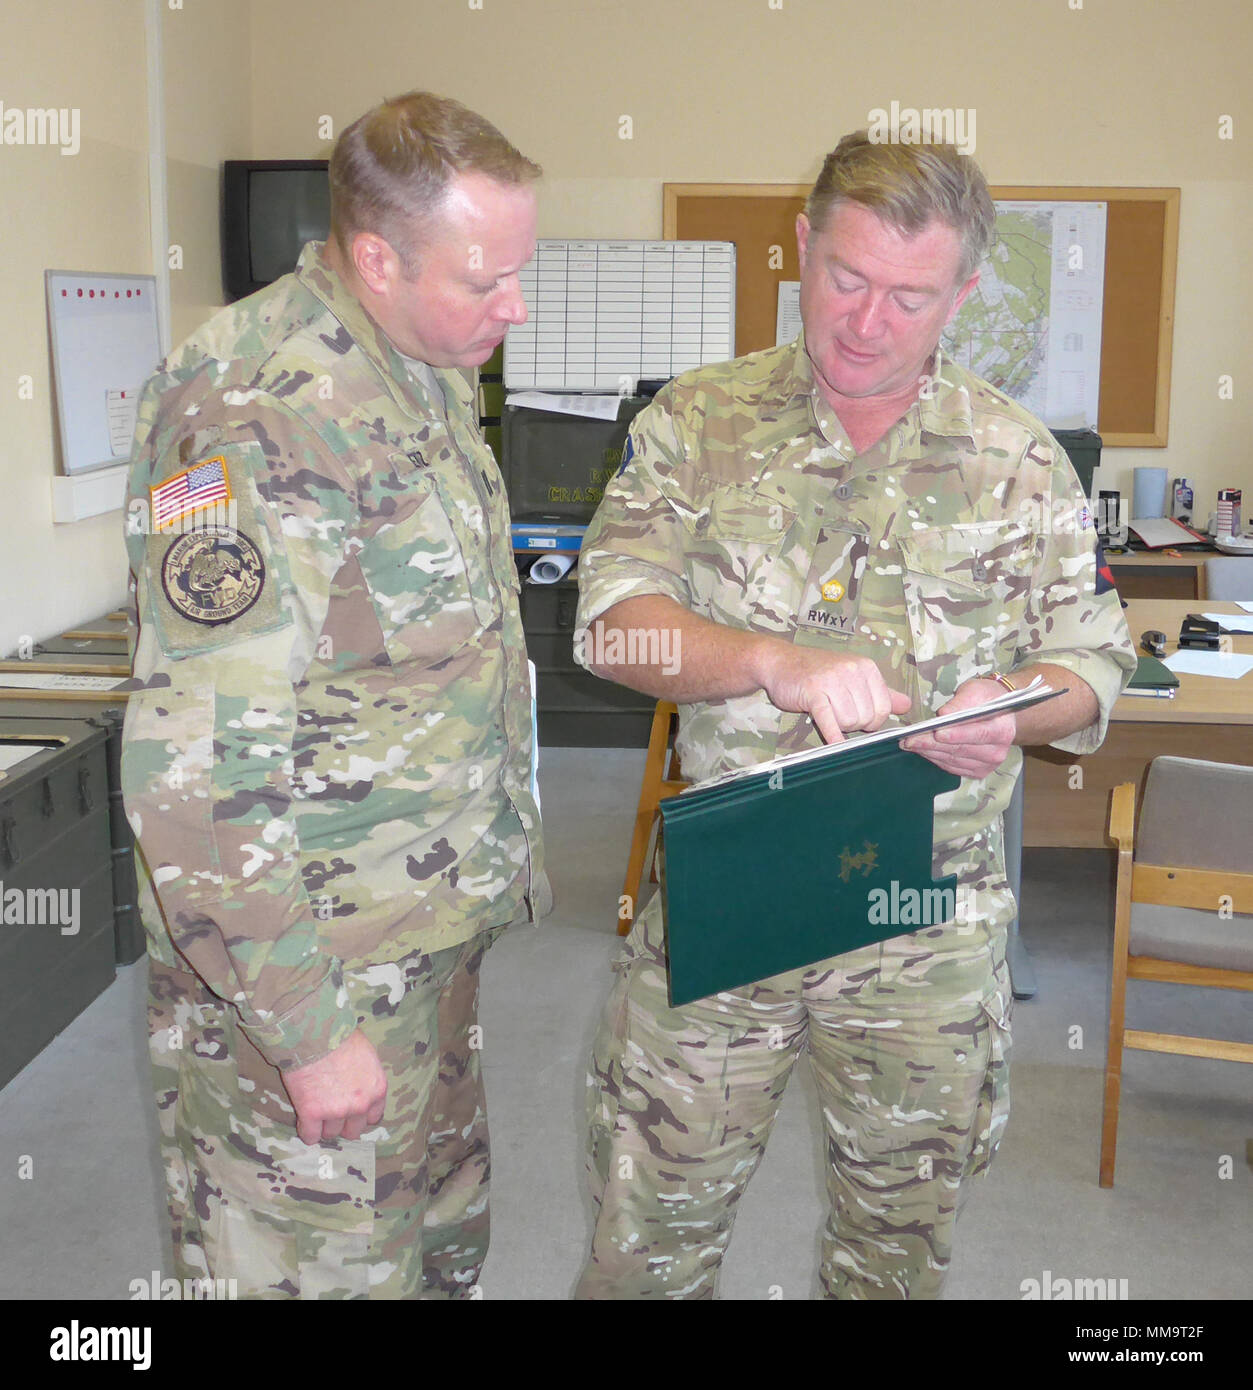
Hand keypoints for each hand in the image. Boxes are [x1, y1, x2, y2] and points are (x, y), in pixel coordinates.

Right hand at [282, 1029, 386, 1144]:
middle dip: (343, 1124)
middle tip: (331, 1112)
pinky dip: (306, 1132)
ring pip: (330, 1133)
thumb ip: (367, 1075)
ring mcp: (336, 1111)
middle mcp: (360, 1105)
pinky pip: (310, 1135)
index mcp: (377, 1089)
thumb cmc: (341, 1036)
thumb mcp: (366, 1053)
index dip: (360, 1115)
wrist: (316, 1033)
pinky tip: (304, 1122)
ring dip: (323, 1125)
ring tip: (315, 1111)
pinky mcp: (312, 1113)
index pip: (373, 1117)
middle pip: (353, 1130)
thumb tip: (360, 1080)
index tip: (350, 1112)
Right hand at [756, 644, 910, 743]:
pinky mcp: (813, 692)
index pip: (884, 707)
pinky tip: (835, 744)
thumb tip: (907, 705)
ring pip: (849, 721)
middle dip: (855, 724)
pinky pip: (829, 719)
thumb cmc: (817, 671)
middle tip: (839, 714)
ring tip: (828, 713)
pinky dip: (833, 734)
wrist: (780, 661)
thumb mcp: (852, 675)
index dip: (873, 720)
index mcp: (866, 667)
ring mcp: (832, 681)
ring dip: (839, 725)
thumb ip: (881, 691)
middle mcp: (852, 671)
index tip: (860, 718)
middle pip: (867, 717)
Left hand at [900, 678, 1016, 779]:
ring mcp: (987, 764)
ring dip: (929, 752)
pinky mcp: (976, 771)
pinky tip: (921, 750)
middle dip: (932, 744)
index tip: (937, 732)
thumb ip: (961, 702)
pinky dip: (934, 758)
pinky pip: (951, 767)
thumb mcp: (975, 691)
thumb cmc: (986, 699)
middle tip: (910, 739)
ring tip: (910, 743)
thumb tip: (944, 714)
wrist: (997, 714)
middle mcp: (997, 751)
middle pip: (960, 749)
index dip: (957, 734)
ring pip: (952, 760)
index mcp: (1002, 730)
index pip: (978, 734)